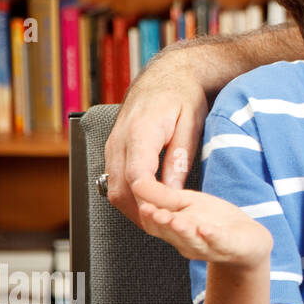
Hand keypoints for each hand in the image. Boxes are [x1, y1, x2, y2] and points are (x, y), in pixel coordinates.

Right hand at [104, 56, 208, 227]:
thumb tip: (174, 191)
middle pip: (120, 189)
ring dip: (134, 210)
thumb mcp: (191, 123)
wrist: (167, 75)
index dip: (151, 199)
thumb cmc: (182, 96)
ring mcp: (112, 146)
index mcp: (140, 132)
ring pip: (113, 190)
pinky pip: (114, 182)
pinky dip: (130, 199)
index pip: (137, 176)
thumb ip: (180, 157)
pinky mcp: (113, 151)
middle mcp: (119, 141)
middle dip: (142, 213)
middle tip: (168, 228)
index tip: (170, 211)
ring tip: (161, 223)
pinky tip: (150, 207)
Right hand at [132, 176, 271, 267]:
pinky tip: (206, 229)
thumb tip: (136, 183)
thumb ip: (164, 197)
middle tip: (153, 212)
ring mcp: (208, 246)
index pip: (155, 225)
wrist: (247, 240)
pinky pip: (220, 243)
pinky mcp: (231, 247)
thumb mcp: (188, 202)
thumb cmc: (213, 219)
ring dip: (184, 230)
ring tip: (176, 220)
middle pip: (171, 233)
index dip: (147, 216)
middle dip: (161, 222)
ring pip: (193, 240)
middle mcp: (187, 242)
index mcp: (174, 231)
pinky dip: (213, 236)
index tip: (140, 204)